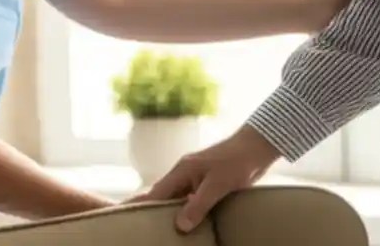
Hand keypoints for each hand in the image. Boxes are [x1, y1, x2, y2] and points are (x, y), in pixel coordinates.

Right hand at [138, 125, 281, 232]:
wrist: (256, 147)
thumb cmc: (237, 161)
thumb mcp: (218, 185)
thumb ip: (198, 205)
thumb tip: (180, 226)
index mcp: (181, 171)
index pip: (153, 194)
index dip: (138, 207)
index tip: (123, 218)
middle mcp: (184, 174)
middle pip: (161, 197)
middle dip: (150, 212)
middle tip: (137, 229)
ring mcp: (194, 178)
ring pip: (176, 200)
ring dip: (170, 214)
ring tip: (159, 232)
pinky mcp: (206, 183)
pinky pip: (189, 200)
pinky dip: (186, 212)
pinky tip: (187, 225)